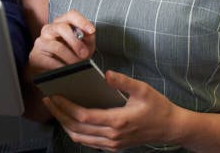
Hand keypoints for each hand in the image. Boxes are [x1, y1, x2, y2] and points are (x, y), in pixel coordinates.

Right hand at [27, 10, 95, 75]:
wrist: (51, 70)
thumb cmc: (69, 54)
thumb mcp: (83, 45)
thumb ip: (88, 37)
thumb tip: (89, 32)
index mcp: (62, 23)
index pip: (71, 15)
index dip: (82, 21)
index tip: (91, 30)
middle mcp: (50, 29)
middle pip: (62, 28)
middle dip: (76, 42)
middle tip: (84, 54)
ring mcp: (41, 41)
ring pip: (57, 47)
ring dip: (70, 58)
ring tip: (77, 65)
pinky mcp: (36, 55)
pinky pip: (50, 61)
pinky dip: (61, 67)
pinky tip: (66, 70)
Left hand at [43, 71, 184, 150]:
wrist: (171, 128)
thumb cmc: (158, 107)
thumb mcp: (143, 89)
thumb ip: (123, 82)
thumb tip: (106, 73)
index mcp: (118, 121)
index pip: (83, 116)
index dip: (65, 107)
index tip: (54, 96)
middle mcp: (113, 136)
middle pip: (77, 128)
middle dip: (59, 114)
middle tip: (47, 100)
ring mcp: (113, 144)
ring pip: (80, 138)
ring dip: (65, 124)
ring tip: (55, 109)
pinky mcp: (114, 146)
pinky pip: (89, 142)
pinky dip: (76, 132)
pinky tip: (70, 119)